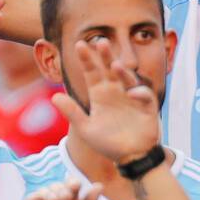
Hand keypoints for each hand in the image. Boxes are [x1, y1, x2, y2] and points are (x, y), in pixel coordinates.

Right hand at [20, 177, 101, 199]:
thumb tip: (99, 185)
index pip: (73, 187)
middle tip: (65, 197)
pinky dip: (36, 197)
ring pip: (45, 191)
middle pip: (59, 186)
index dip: (73, 183)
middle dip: (62, 188)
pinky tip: (42, 199)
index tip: (74, 185)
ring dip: (51, 192)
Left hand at [49, 39, 162, 164]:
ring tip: (115, 64)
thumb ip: (72, 112)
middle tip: (100, 41)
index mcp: (100, 94)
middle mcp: (116, 91)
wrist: (129, 157)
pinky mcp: (147, 106)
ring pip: (127, 78)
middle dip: (106, 56)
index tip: (79, 45)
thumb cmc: (107, 143)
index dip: (87, 59)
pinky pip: (144, 96)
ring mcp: (131, 97)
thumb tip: (53, 97)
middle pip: (110, 69)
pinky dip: (139, 93)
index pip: (92, 72)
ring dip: (122, 71)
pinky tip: (132, 93)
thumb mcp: (86, 129)